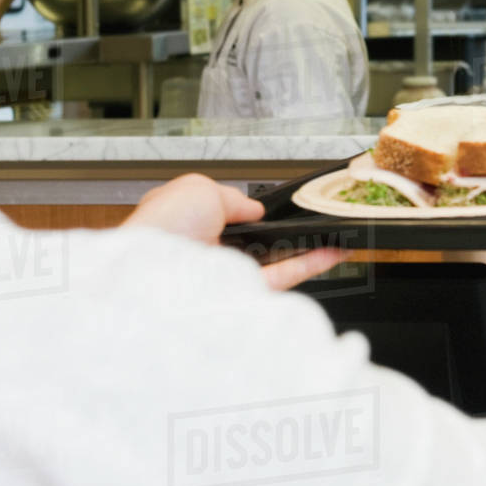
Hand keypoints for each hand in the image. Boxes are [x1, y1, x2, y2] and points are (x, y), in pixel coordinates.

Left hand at [123, 173, 348, 290]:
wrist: (153, 276)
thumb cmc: (162, 230)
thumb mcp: (200, 189)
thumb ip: (234, 197)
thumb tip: (255, 208)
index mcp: (186, 224)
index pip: (222, 214)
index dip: (246, 209)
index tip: (273, 206)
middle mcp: (204, 253)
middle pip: (252, 241)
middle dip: (281, 232)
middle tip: (312, 222)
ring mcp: (224, 277)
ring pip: (272, 261)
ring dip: (303, 248)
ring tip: (332, 234)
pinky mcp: (242, 296)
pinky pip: (281, 278)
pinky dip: (309, 265)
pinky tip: (331, 251)